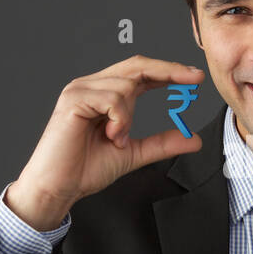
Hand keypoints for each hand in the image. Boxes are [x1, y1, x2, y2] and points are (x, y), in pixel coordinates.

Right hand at [6, 55, 205, 227]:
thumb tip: (192, 138)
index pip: (140, 72)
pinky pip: (112, 98)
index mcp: (104, 94)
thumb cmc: (84, 170)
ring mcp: (80, 90)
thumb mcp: (133, 153)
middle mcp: (91, 86)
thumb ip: (161, 143)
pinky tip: (111, 136)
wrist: (58, 188)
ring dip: (130, 116)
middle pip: (136, 65)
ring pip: (126, 85)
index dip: (167, 71)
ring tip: (117, 139)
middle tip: (192, 77)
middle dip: (167, 69)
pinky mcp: (73, 100)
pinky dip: (120, 119)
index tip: (194, 77)